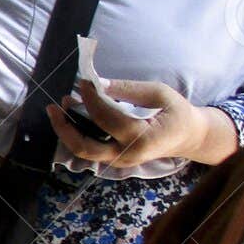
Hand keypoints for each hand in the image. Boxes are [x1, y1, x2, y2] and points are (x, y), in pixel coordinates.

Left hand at [47, 79, 239, 168]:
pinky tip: (71, 117)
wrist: (188, 136)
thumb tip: (98, 82)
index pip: (106, 119)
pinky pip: (89, 149)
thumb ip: (128, 89)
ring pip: (83, 151)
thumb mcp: (159, 93)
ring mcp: (119, 161)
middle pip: (85, 146)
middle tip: (55, 105)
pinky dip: (76, 134)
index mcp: (142, 139)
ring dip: (66, 131)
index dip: (91, 99)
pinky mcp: (114, 159)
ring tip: (59, 109)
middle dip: (65, 126)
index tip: (82, 81)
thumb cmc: (176, 112)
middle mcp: (127, 155)